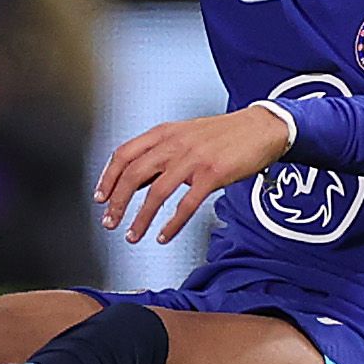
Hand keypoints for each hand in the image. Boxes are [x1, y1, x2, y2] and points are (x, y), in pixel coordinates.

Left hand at [93, 107, 291, 244]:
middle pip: (133, 174)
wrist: (262, 127)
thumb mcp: (187, 135)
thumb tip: (139, 181)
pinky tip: (164, 236)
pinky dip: (171, 224)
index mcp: (165, 133)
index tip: (100, 197)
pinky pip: (186, 204)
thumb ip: (163, 154)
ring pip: (156, 193)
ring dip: (140, 218)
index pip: (124, 154)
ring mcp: (194, 159)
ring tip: (133, 235)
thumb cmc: (226, 134)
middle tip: (110, 222)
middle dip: (117, 202)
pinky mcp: (213, 175)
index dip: (107, 178)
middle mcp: (175, 144)